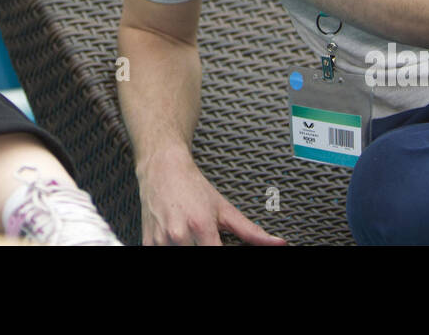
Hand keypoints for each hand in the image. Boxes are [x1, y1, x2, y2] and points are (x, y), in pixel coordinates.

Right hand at [137, 147, 285, 245]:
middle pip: (198, 257)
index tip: (224, 249)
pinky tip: (179, 241)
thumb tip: (280, 244)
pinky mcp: (148, 243)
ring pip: (180, 257)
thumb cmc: (193, 187)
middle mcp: (180, 236)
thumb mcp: (225, 209)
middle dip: (206, 250)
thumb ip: (252, 232)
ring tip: (193, 238)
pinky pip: (163, 254)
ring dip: (190, 250)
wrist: (162, 169)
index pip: (217, 257)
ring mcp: (161, 241)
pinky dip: (174, 249)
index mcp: (202, 227)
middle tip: (208, 241)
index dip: (225, 258)